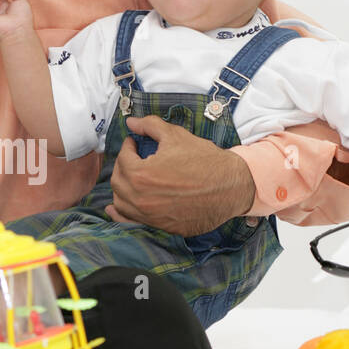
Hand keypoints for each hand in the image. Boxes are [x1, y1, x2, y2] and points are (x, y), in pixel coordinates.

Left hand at [105, 115, 255, 234]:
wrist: (231, 186)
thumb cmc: (205, 160)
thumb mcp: (176, 136)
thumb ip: (150, 126)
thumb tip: (131, 122)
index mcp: (141, 174)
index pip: (123, 159)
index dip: (129, 147)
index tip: (134, 144)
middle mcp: (141, 199)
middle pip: (118, 181)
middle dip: (124, 167)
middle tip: (133, 159)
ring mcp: (150, 216)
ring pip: (121, 203)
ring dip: (122, 189)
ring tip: (130, 179)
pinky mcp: (161, 226)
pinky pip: (132, 221)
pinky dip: (123, 213)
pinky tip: (116, 209)